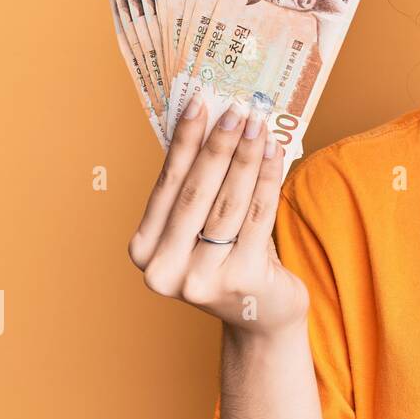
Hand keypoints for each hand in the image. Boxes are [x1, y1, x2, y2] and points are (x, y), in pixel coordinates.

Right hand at [127, 93, 309, 337]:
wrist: (260, 316)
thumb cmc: (229, 258)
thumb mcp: (201, 227)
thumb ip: (197, 186)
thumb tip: (211, 120)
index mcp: (144, 249)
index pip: (167, 184)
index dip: (184, 141)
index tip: (199, 102)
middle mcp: (164, 269)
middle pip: (197, 192)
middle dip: (220, 145)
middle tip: (238, 109)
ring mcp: (201, 279)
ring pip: (229, 203)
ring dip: (247, 157)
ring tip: (260, 124)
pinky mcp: (241, 281)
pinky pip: (258, 218)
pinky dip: (268, 180)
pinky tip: (275, 154)